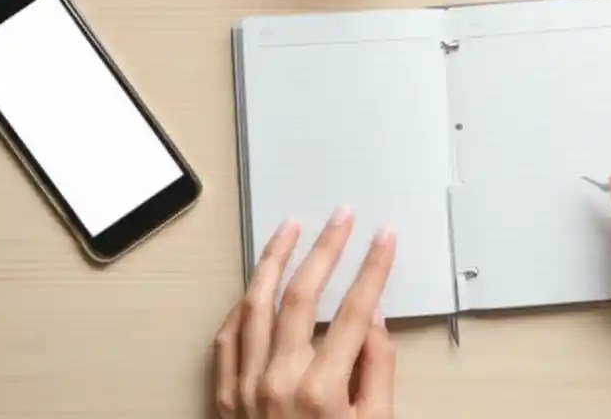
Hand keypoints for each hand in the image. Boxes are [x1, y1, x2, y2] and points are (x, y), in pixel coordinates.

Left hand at [214, 208, 396, 418]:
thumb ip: (377, 370)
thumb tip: (373, 317)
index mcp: (322, 390)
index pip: (354, 312)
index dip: (373, 269)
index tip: (385, 237)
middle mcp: (279, 381)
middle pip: (300, 297)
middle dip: (325, 248)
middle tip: (342, 215)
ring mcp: (246, 386)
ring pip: (256, 305)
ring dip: (274, 259)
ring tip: (290, 227)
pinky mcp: (225, 395)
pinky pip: (227, 336)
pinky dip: (242, 304)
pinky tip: (258, 282)